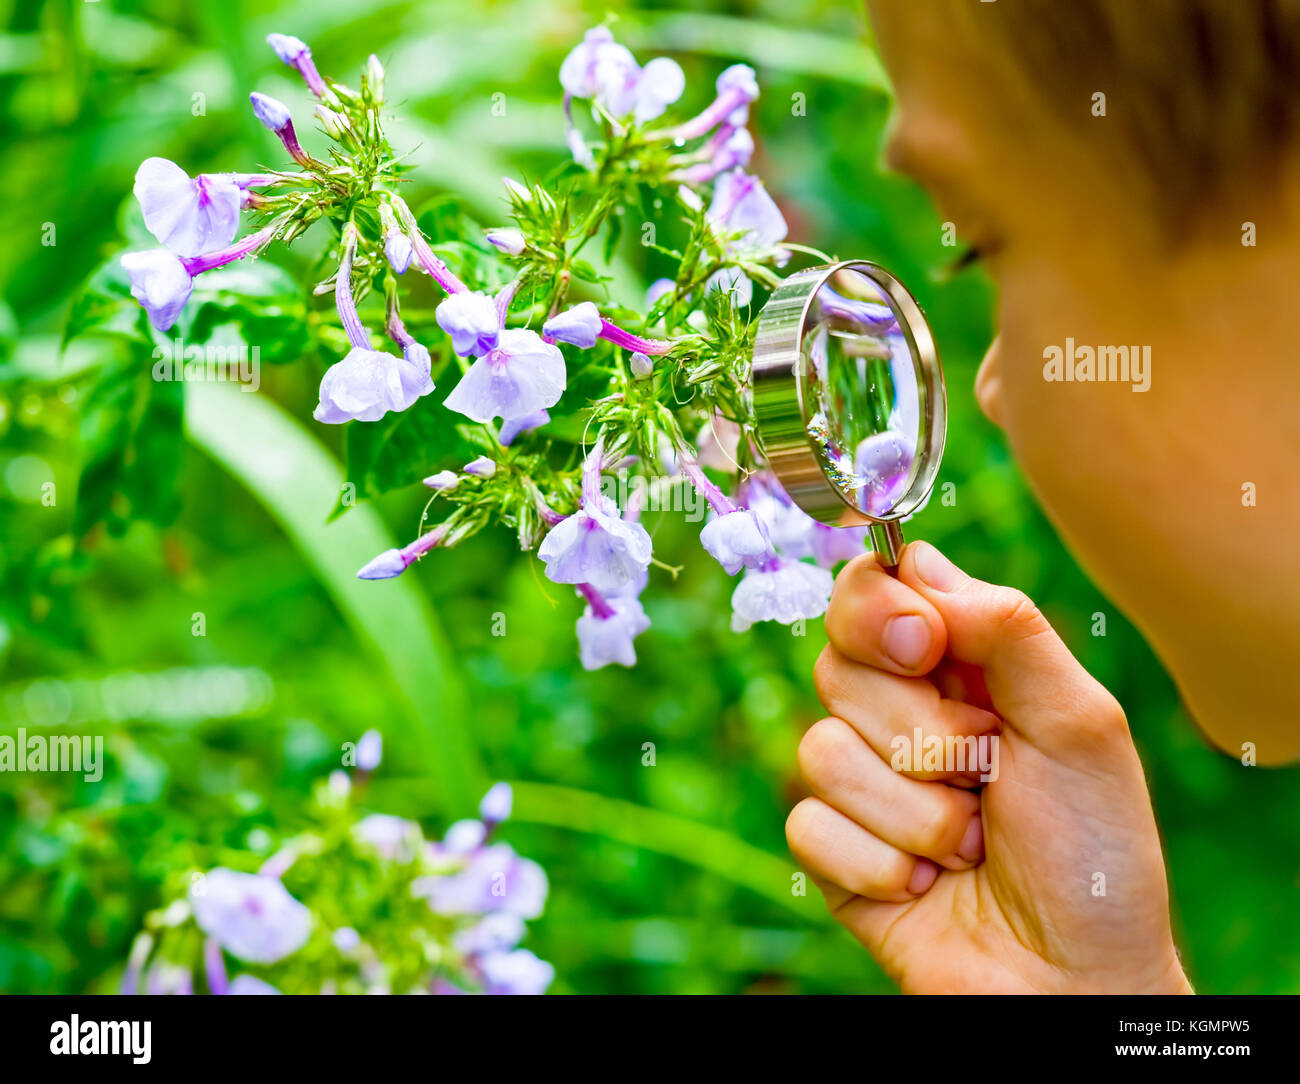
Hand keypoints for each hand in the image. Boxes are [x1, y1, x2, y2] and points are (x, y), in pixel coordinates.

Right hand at [787, 542, 1191, 993]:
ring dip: (917, 813)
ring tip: (972, 843)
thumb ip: (1007, 628)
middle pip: (837, 663)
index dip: (880, 610)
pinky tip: (930, 886)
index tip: (924, 647)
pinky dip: (882, 864)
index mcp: (960, 665)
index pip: (874, 589)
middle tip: (986, 772)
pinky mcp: (834, 849)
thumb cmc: (1093, 852)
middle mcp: (901, 713)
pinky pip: (808, 824)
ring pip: (820, 749)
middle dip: (921, 732)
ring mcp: (863, 782)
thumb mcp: (1080, 723)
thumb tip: (915, 565)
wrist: (1071, 982)